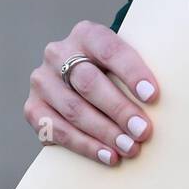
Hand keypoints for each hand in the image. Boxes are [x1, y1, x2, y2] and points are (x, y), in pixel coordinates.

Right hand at [24, 20, 159, 165]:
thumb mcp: (120, 60)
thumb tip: (155, 101)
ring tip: (130, 148)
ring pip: (74, 110)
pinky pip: (58, 131)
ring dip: (104, 133)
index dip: (132, 72)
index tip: (153, 96)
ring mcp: (42, 81)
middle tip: (143, 131)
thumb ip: (132, 72)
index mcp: (86, 33)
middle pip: (89, 83)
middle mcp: (58, 53)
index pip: (110, 50)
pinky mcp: (32, 108)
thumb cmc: (110, 70)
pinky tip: (108, 155)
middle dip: (119, 109)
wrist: (76, 76)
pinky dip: (85, 146)